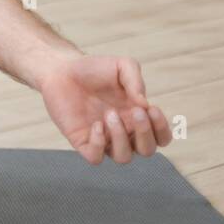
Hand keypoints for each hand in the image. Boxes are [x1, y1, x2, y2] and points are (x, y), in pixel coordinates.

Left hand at [38, 54, 172, 164]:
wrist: (62, 69)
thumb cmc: (94, 69)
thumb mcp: (122, 66)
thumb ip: (136, 80)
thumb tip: (145, 104)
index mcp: (136, 117)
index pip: (161, 137)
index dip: (162, 129)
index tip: (152, 109)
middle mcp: (123, 132)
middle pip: (147, 150)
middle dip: (145, 133)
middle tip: (134, 111)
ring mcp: (102, 138)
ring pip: (123, 157)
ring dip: (121, 138)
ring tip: (110, 113)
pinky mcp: (81, 140)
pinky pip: (95, 157)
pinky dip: (99, 144)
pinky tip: (96, 124)